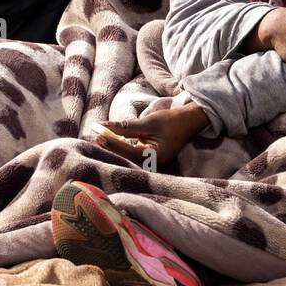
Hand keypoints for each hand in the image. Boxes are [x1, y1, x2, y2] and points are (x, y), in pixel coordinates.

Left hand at [94, 103, 209, 169]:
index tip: (99, 136)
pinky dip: (121, 147)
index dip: (113, 144)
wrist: (189, 121)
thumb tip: (106, 126)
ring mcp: (152, 162)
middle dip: (111, 148)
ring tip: (100, 138)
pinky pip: (132, 154)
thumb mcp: (149, 122)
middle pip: (126, 158)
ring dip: (114, 147)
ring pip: (128, 157)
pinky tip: (110, 140)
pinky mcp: (149, 158)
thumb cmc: (172, 121)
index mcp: (157, 157)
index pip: (129, 152)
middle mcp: (154, 164)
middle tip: (95, 137)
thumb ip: (127, 127)